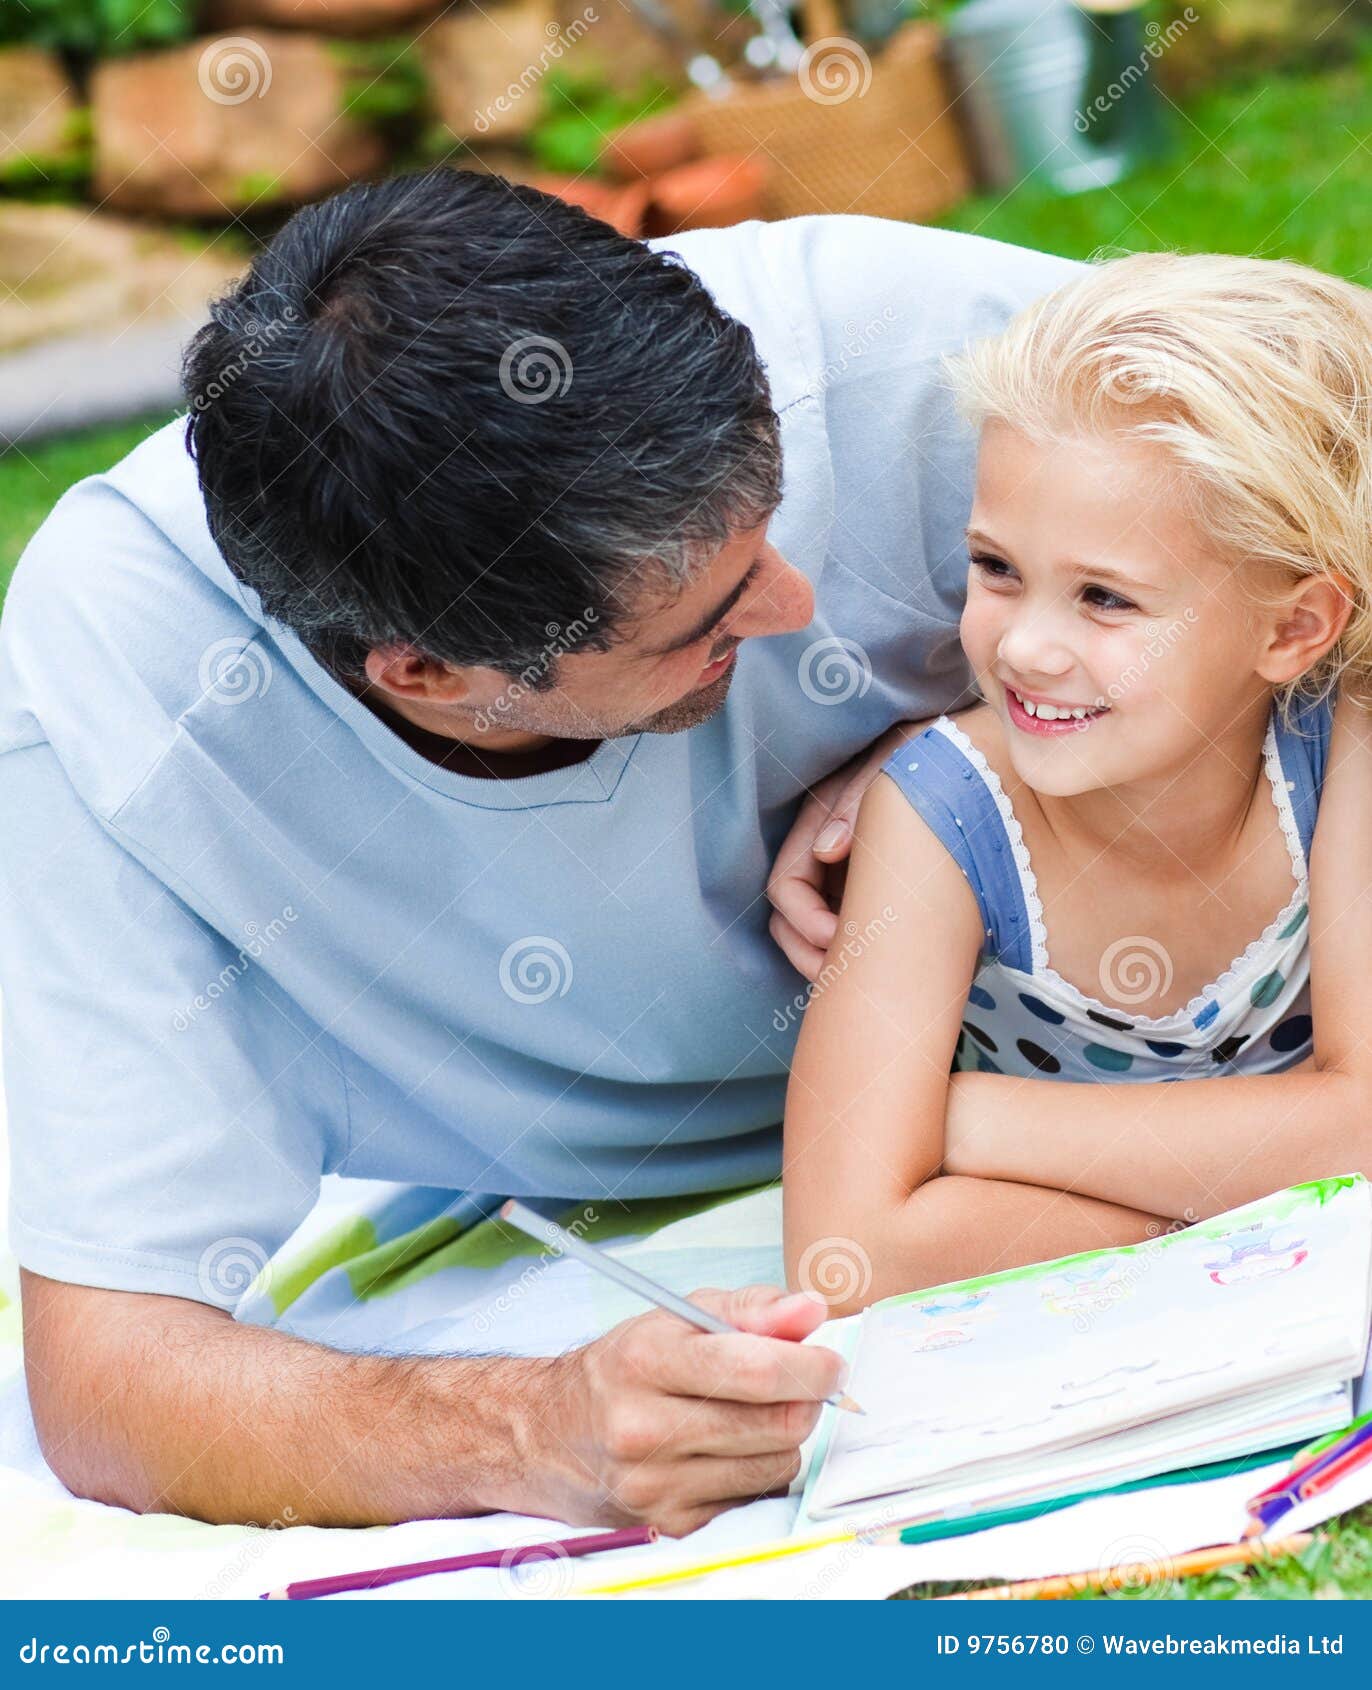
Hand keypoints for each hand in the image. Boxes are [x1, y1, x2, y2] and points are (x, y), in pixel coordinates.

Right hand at [536, 1284, 842, 1536]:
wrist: (552, 1434)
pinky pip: (754, 1499)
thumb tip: (813, 1312)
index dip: (811, 1367)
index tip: (833, 1363)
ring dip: (783, 1439)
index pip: (754, 1369)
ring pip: (776, 1466)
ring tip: (751, 1415)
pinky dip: (757, 1473)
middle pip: (776, 1424)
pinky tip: (727, 1451)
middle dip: (805, 1401)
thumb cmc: (627, 1365)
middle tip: (800, 1384)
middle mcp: (642, 1426)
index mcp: (646, 1359)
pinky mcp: (668, 1523)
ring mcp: (653, 1483)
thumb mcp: (679, 1315)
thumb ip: (754, 1309)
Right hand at [767, 720, 929, 980]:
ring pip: (812, 930)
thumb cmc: (933, 753)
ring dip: (828, 957)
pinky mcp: (872, 884)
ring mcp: (846, 868)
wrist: (970, 754)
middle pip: (788, 919)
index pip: (786, 887)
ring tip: (863, 975)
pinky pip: (849, 926)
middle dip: (810, 953)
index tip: (842, 939)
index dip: (806, 922)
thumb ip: (857, 804)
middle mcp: (823, 848)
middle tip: (848, 976)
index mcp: (818, 820)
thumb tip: (826, 849)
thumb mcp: (896, 764)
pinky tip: (886, 959)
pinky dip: (857, 947)